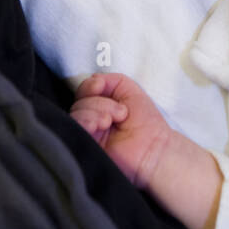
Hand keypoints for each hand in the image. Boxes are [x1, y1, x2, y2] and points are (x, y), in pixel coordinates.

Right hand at [70, 72, 172, 187]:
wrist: (155, 148)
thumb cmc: (146, 121)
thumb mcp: (129, 89)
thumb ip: (110, 80)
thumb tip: (92, 80)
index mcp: (100, 106)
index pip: (82, 92)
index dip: (88, 86)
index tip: (99, 86)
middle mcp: (92, 120)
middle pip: (78, 104)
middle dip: (98, 103)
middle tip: (119, 113)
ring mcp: (88, 135)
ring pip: (75, 116)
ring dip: (92, 114)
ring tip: (108, 121)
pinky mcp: (86, 149)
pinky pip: (74, 133)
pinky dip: (84, 124)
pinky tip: (99, 126)